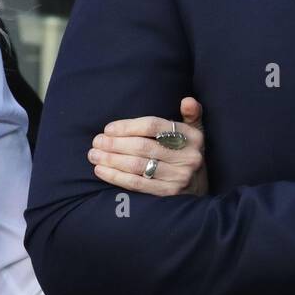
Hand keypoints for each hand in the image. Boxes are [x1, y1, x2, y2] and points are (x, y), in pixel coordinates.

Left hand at [88, 97, 206, 196]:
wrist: (200, 189)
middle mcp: (188, 157)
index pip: (154, 126)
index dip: (128, 126)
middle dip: (115, 144)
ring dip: (111, 160)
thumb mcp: (195, 132)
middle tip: (96, 142)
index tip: (108, 129)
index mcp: (192, 136)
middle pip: (143, 146)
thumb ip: (191, 114)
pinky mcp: (168, 194)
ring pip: (137, 165)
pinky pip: (137, 184)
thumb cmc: (187, 153)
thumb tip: (187, 100)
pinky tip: (101, 171)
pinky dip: (116, 177)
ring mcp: (179, 177)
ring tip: (94, 155)